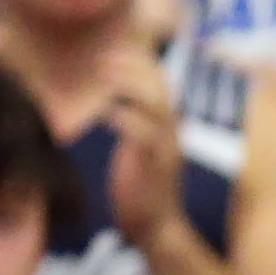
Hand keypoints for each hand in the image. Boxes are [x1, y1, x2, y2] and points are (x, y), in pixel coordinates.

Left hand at [97, 47, 181, 249]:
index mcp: (166, 125)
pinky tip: (107, 112)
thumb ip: (133, 120)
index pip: (159, 81)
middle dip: (135, 65)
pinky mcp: (156, 168)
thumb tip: (115, 99)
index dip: (141, 60)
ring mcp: (166, 148)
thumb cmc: (142, 186)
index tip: (114, 46)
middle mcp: (171, 131)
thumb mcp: (138, 146)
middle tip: (104, 56)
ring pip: (158, 105)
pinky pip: (146, 137)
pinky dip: (127, 121)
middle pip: (161, 86)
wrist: (157, 227)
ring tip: (104, 73)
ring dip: (131, 85)